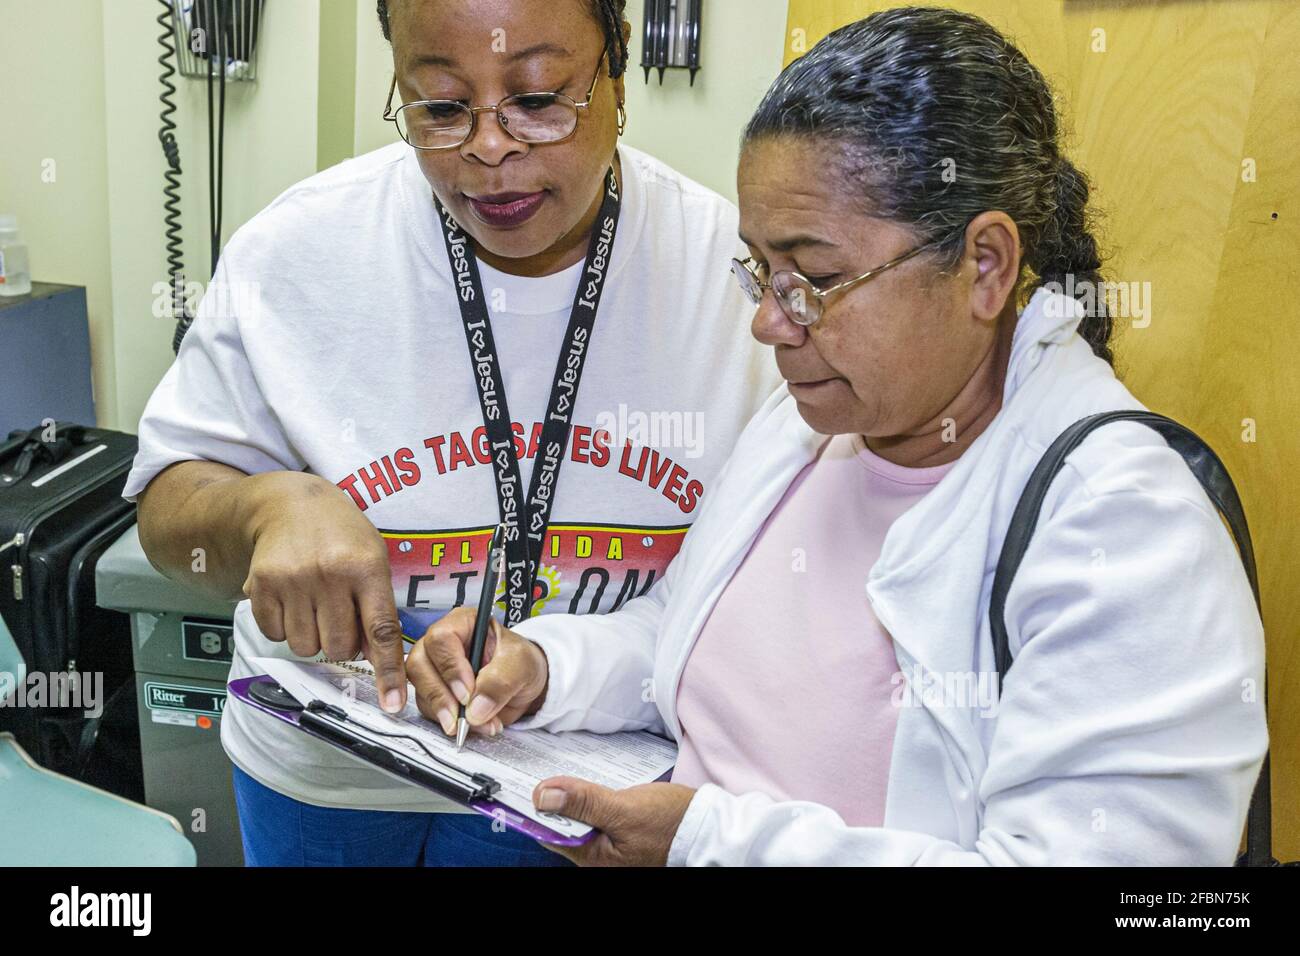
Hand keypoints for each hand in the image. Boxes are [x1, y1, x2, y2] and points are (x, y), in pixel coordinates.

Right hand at [240, 472, 407, 712]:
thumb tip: (378, 659)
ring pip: (307, 648)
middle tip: (340, 618)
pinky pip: (277, 635)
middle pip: (340, 647)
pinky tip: (292, 601)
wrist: (289, 504)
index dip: (388, 672)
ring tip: (315, 606)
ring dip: (313, 638)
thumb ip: (378, 607)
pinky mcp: (261, 586)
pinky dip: (286, 628)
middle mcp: (329, 574)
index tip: (392, 703)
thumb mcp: (374, 559)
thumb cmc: (340, 535)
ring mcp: (292, 580)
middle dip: (343, 644)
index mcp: (366, 567)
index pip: (382, 631)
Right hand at [405, 606, 549, 737]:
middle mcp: (442, 644)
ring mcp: (435, 668)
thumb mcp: (521, 664)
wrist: (523, 684)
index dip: (451, 668)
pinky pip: (429, 709)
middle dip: (440, 695)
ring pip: (421, 690)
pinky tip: (475, 726)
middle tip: (463, 717)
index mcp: (463, 623)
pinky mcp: (435, 693)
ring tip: (478, 724)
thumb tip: (475, 707)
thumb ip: (500, 681)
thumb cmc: (521, 661)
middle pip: (420, 664)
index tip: (467, 693)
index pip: (442, 639)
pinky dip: (451, 722)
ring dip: (446, 713)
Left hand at [531, 779, 695, 865]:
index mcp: (593, 858)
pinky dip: (588, 796)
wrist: (708, 825)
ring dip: (571, 795)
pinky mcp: (618, 830)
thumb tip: (541, 795)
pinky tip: (587, 781)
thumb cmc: (671, 821)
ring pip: (577, 815)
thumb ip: (584, 803)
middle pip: (561, 824)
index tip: (524, 781)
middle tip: (543, 768)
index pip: (550, 833)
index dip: (535, 807)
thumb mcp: (624, 809)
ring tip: (562, 771)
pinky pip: (594, 812)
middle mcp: (598, 855)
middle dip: (553, 798)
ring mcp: (609, 843)